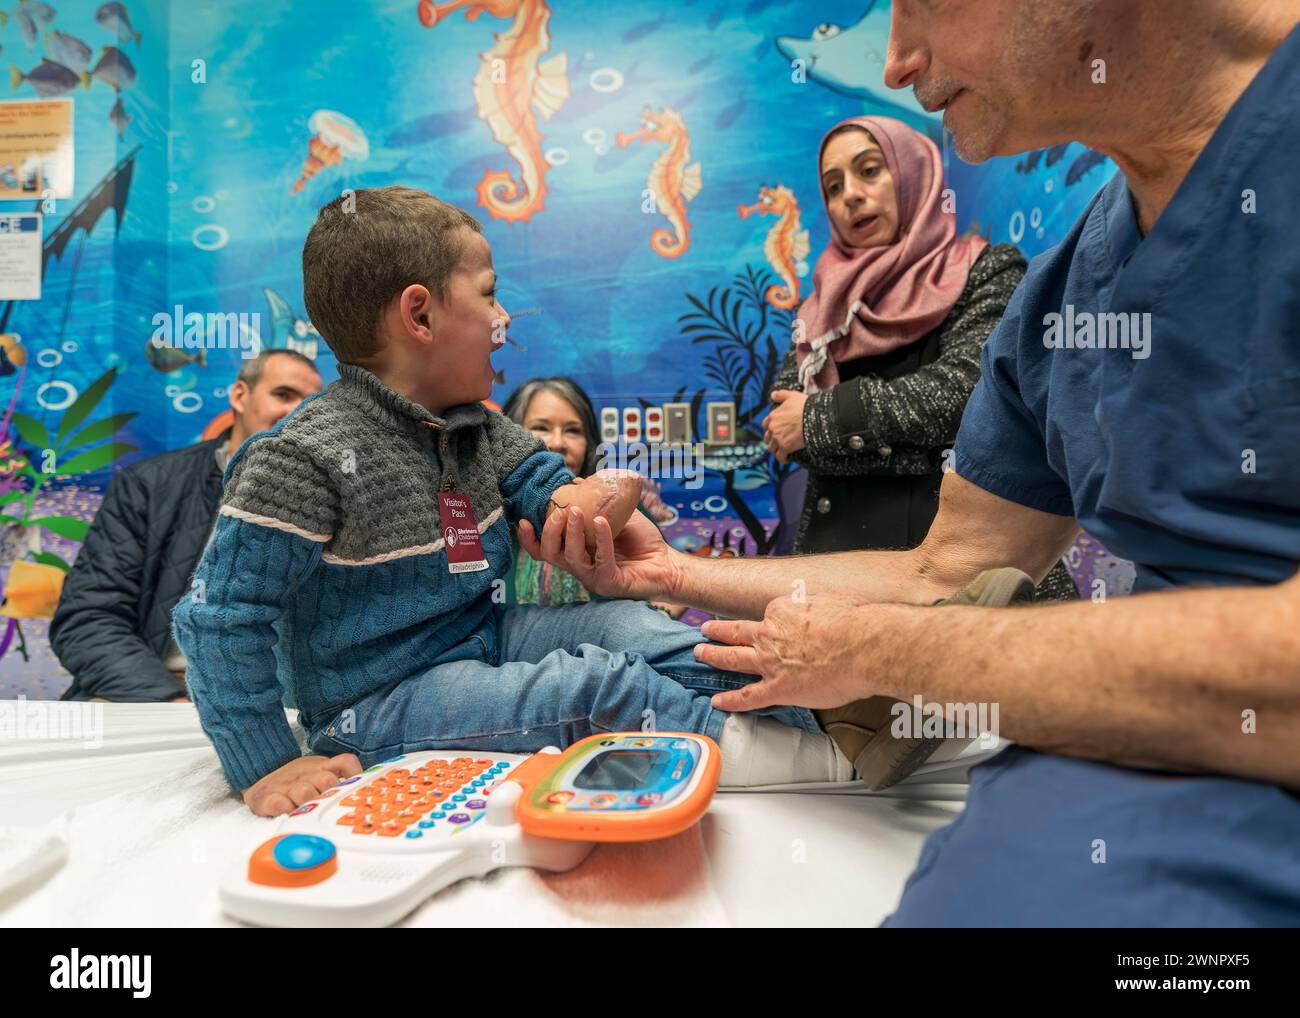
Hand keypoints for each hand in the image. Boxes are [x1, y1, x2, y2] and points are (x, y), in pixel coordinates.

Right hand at [242, 753, 362, 816]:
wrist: (255, 778)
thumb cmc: (293, 781)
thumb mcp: (318, 772)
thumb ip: (339, 778)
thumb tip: (364, 792)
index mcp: (321, 767)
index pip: (345, 763)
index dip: (354, 776)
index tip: (357, 790)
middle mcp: (305, 774)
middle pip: (328, 781)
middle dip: (330, 795)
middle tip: (328, 808)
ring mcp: (285, 786)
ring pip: (305, 792)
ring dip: (309, 803)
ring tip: (309, 813)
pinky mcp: (265, 798)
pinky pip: (279, 804)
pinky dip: (286, 810)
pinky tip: (288, 814)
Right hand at [518, 500, 680, 602]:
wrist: (667, 563)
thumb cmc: (640, 541)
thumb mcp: (615, 515)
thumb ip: (597, 501)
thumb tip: (577, 481)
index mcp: (575, 551)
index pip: (543, 550)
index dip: (530, 538)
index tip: (523, 520)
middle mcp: (579, 566)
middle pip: (549, 554)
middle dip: (548, 532)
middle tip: (558, 512)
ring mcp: (592, 576)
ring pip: (570, 558)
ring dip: (571, 533)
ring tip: (576, 511)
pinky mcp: (609, 582)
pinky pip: (600, 560)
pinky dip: (601, 539)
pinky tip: (602, 522)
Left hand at [693, 593, 900, 710]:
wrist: (866, 646)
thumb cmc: (857, 623)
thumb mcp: (832, 601)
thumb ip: (819, 606)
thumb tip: (826, 610)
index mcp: (783, 611)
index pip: (768, 617)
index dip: (765, 621)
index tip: (763, 624)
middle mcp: (770, 634)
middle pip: (736, 632)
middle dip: (717, 632)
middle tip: (705, 631)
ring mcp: (770, 662)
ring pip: (733, 658)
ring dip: (713, 656)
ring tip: (701, 654)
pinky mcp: (778, 688)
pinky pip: (747, 696)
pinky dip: (730, 700)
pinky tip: (719, 701)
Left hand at [763, 389, 807, 463]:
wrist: (815, 417)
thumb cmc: (805, 406)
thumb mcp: (792, 396)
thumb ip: (781, 395)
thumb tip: (772, 395)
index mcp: (773, 416)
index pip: (765, 425)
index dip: (770, 428)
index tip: (776, 431)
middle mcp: (773, 427)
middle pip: (767, 438)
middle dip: (772, 440)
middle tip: (779, 442)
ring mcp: (778, 438)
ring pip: (772, 448)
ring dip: (776, 450)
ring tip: (783, 451)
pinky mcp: (785, 447)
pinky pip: (780, 457)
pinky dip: (782, 459)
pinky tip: (787, 459)